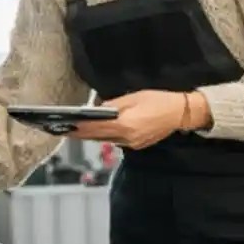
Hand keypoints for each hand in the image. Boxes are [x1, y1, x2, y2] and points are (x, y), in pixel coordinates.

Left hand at [69, 90, 209, 149]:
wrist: (181, 113)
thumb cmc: (157, 100)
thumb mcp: (133, 97)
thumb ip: (112, 105)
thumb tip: (95, 110)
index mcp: (124, 125)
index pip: (94, 128)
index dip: (78, 127)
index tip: (62, 126)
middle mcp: (126, 138)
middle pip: (97, 137)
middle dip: (79, 133)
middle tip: (62, 129)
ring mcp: (132, 144)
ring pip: (105, 140)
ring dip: (90, 135)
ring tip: (75, 129)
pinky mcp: (137, 145)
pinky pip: (115, 141)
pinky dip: (104, 136)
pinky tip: (96, 130)